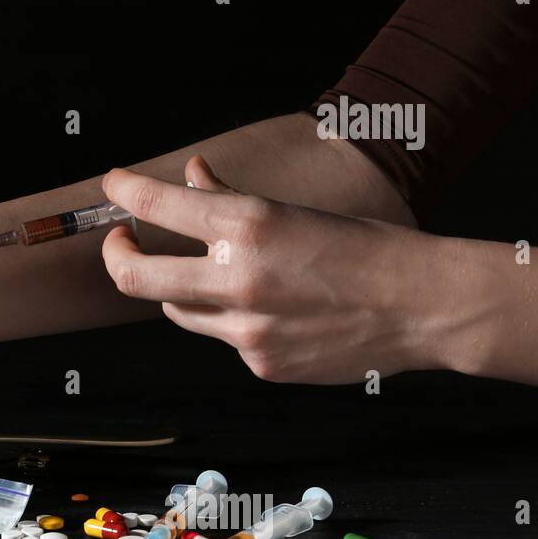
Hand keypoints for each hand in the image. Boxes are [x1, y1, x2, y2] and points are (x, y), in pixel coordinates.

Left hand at [100, 156, 451, 382]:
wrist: (423, 306)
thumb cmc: (364, 248)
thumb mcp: (292, 211)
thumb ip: (229, 200)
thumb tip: (190, 175)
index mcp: (248, 226)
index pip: (155, 205)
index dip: (124, 191)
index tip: (114, 184)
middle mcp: (237, 278)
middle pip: (133, 276)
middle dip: (116, 255)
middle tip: (120, 242)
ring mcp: (245, 328)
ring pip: (177, 309)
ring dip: (180, 289)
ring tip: (213, 274)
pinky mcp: (260, 363)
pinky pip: (222, 338)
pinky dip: (232, 321)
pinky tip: (274, 311)